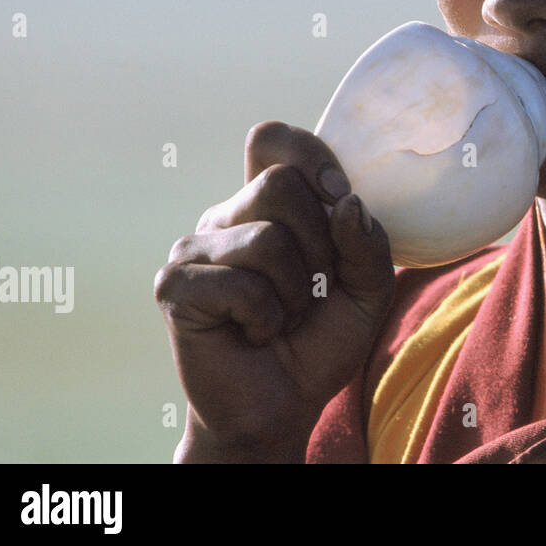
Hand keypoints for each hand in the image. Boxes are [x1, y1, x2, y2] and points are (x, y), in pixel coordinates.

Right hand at [153, 121, 395, 461]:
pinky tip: (256, 333)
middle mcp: (227, 215)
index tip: (339, 196)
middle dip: (319, 242)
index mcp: (268, 203)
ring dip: (296, 291)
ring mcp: (195, 248)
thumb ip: (369, 244)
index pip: (272, 140)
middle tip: (316, 286)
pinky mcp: (176, 286)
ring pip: (265, 238)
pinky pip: (238, 283)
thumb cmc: (321, 339)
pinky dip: (265, 316)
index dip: (310, 156)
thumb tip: (347, 203)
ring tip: (285, 316)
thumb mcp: (368, 290)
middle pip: (279, 183)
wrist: (284, 405)